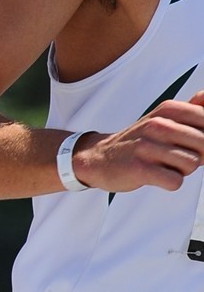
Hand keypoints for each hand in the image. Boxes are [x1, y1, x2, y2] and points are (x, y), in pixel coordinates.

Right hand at [73, 91, 203, 192]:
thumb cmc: (141, 141)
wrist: (99, 158)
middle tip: (177, 156)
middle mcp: (157, 124)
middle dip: (198, 155)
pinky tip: (157, 176)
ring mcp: (147, 146)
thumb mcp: (164, 118)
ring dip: (183, 170)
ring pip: (192, 164)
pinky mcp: (139, 168)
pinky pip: (175, 181)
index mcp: (168, 110)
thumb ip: (192, 109)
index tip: (189, 143)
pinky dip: (170, 182)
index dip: (203, 137)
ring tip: (164, 165)